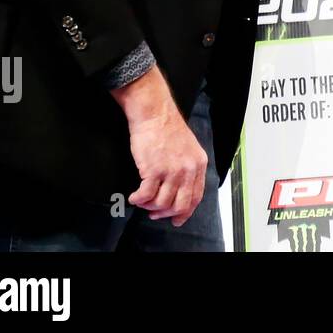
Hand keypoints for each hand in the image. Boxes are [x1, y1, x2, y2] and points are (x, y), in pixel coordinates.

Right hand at [113, 68, 207, 226]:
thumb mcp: (187, 149)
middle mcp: (188, 169)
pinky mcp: (154, 170)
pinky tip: (134, 196)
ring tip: (142, 200)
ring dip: (149, 206)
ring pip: (162, 203)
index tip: (176, 219)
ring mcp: (172, 170)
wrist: (154, 113)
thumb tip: (179, 190)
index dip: (185, 212)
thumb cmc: (167, 129)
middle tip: (154, 213)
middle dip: (166, 213)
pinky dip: (138, 200)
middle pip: (180, 205)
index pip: (196, 197)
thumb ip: (187, 168)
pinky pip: (145, 196)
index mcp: (199, 164)